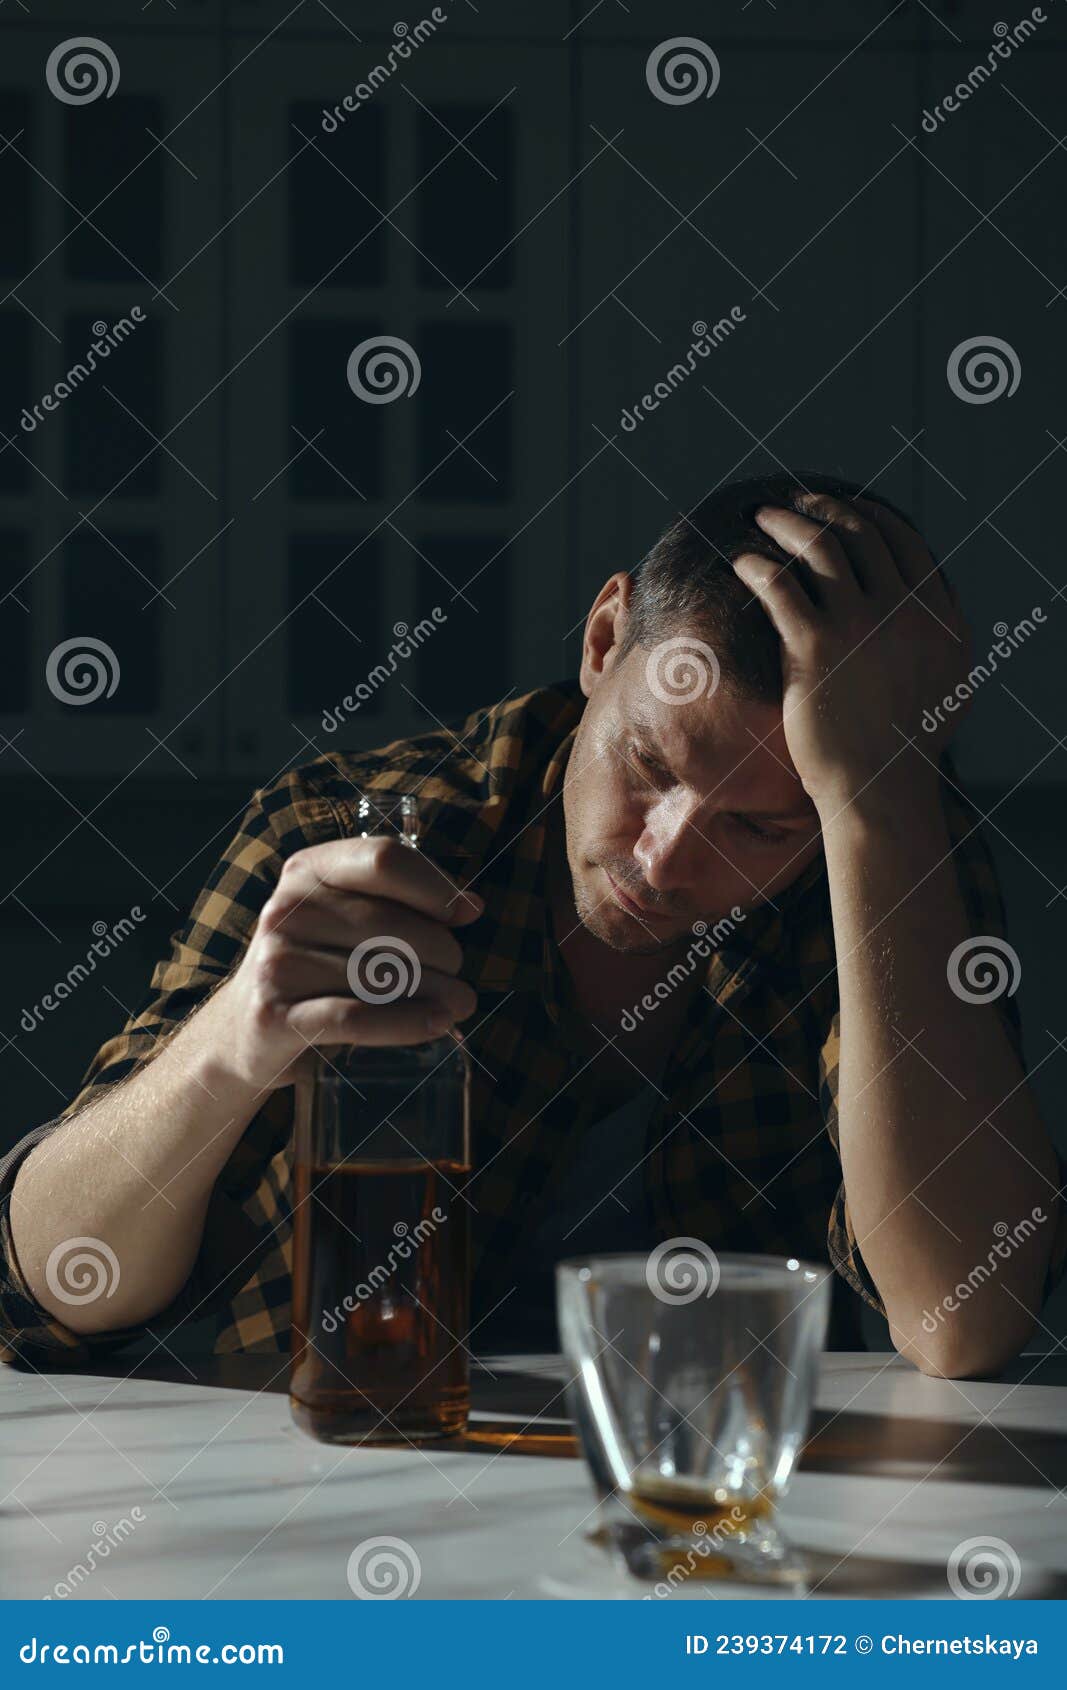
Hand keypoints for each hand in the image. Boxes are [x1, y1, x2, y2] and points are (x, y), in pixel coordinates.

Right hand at [211, 837, 481, 1091]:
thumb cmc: (315, 966)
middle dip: (441, 951)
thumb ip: (399, 904)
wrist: (242, 1029)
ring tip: (460, 1004)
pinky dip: (404, 1023)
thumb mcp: (342, 919)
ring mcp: (276, 962)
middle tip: (459, 976)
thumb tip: (471, 907)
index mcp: (307, 870)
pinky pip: (355, 1018)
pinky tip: (436, 1024)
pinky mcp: (275, 1016)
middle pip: (390, 922)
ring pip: (379, 974)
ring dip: (435, 992)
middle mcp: (286, 908)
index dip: (435, 886)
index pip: (384, 859)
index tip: (466, 915)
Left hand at [730, 491, 970, 812]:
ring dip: (787, 523)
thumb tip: (932, 605)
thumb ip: (940, 637)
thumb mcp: (946, 684)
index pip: (904, 542)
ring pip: (820, 547)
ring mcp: (860, 624)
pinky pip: (780, 586)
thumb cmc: (906, 748)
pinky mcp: (816, 646)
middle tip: (795, 503)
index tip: (842, 506)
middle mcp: (904, 609)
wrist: (879, 787)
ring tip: (761, 517)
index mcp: (937, 615)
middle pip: (861, 534)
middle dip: (824, 508)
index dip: (870, 516)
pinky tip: (740, 562)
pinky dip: (758, 565)